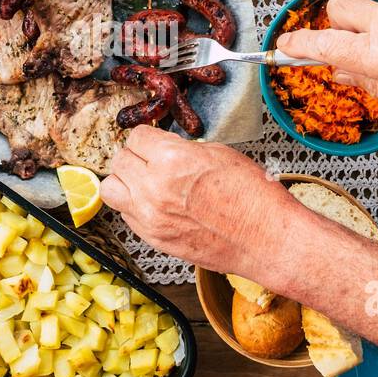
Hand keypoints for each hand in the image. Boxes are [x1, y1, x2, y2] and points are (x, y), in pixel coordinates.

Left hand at [101, 126, 303, 282]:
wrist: (266, 240)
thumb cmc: (253, 196)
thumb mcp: (218, 154)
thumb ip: (182, 149)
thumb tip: (164, 147)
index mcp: (171, 160)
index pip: (135, 136)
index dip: (147, 137)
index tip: (155, 141)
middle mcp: (153, 188)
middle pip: (118, 161)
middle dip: (134, 156)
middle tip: (150, 159)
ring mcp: (150, 217)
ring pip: (111, 189)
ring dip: (124, 181)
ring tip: (144, 181)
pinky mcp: (153, 239)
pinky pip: (126, 215)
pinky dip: (134, 206)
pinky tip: (156, 203)